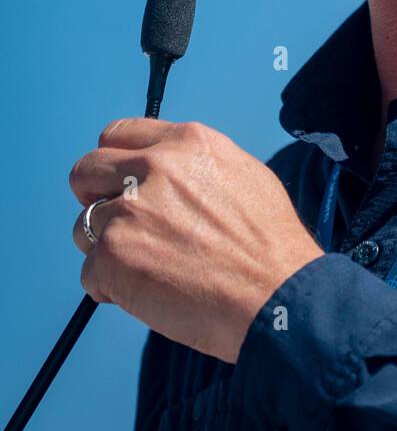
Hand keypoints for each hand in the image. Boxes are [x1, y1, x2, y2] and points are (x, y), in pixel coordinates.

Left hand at [70, 119, 323, 362]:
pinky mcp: (113, 257)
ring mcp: (128, 212)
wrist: (279, 296)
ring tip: (150, 268)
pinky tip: (151, 294)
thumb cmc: (270, 246)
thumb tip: (163, 173)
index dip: (114, 162)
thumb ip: (193, 165)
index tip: (117, 183)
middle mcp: (152, 168)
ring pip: (84, 226)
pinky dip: (113, 288)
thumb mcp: (243, 175)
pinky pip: (91, 273)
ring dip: (108, 248)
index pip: (117, 134)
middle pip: (85, 171)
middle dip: (95, 198)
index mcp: (186, 143)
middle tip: (121, 226)